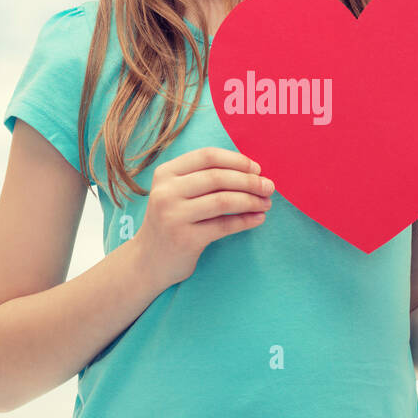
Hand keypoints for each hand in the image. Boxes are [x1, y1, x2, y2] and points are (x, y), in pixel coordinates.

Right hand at [134, 146, 273, 287]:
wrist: (148, 261)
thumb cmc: (172, 220)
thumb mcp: (176, 192)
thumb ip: (202, 177)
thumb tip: (250, 170)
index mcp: (166, 173)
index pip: (207, 156)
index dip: (236, 160)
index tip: (257, 169)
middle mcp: (166, 192)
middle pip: (218, 178)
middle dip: (249, 181)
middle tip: (269, 187)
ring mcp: (173, 216)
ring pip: (223, 201)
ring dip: (251, 201)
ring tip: (267, 203)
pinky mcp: (185, 239)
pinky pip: (224, 225)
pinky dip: (246, 221)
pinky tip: (258, 218)